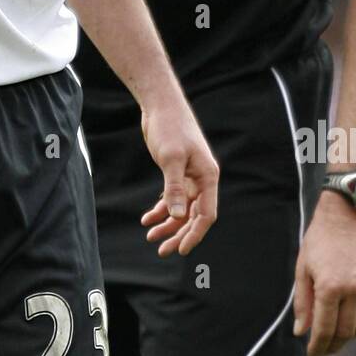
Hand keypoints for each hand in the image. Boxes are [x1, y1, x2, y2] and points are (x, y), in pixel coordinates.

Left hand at [138, 94, 218, 255]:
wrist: (160, 105)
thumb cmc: (169, 128)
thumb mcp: (170, 158)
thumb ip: (174, 188)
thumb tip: (176, 216)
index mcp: (208, 176)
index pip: (206, 214)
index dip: (194, 234)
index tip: (180, 249)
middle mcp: (202, 179)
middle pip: (194, 216)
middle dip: (178, 234)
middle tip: (161, 250)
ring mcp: (190, 176)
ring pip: (182, 209)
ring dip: (167, 224)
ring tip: (151, 237)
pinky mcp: (177, 172)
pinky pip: (172, 198)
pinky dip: (160, 209)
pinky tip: (147, 219)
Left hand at [294, 192, 355, 355]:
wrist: (350, 213)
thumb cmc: (321, 238)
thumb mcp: (303, 267)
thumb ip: (302, 302)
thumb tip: (301, 331)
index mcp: (330, 286)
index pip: (325, 329)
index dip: (318, 346)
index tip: (311, 353)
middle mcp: (354, 289)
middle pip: (345, 332)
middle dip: (332, 346)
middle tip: (322, 351)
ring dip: (348, 337)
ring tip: (336, 339)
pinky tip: (353, 325)